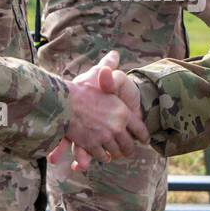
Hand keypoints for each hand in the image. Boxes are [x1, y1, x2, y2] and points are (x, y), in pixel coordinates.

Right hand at [54, 51, 147, 171]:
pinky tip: (101, 155)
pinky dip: (101, 156)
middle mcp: (117, 126)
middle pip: (128, 145)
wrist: (65, 102)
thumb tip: (114, 54)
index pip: (139, 129)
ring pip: (115, 152)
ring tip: (116, 155)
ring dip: (115, 154)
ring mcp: (104, 137)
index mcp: (122, 112)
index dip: (143, 136)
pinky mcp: (92, 145)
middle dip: (129, 149)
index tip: (144, 140)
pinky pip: (100, 155)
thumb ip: (108, 67)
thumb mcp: (97, 75)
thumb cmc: (81, 88)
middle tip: (129, 151)